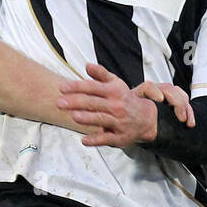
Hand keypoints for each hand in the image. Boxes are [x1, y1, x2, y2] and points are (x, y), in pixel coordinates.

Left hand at [57, 65, 193, 147]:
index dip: (77, 87)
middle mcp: (117, 106)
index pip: (93, 87)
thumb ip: (101, 75)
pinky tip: (84, 140)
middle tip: (60, 103)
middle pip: (94, 103)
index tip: (62, 88)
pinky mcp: (119, 137)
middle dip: (76, 102)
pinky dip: (96, 140)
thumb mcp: (116, 84)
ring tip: (74, 116)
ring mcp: (118, 122)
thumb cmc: (125, 100)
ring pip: (101, 119)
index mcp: (114, 91)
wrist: (146, 119)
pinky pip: (106, 139)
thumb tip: (87, 65)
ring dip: (88, 118)